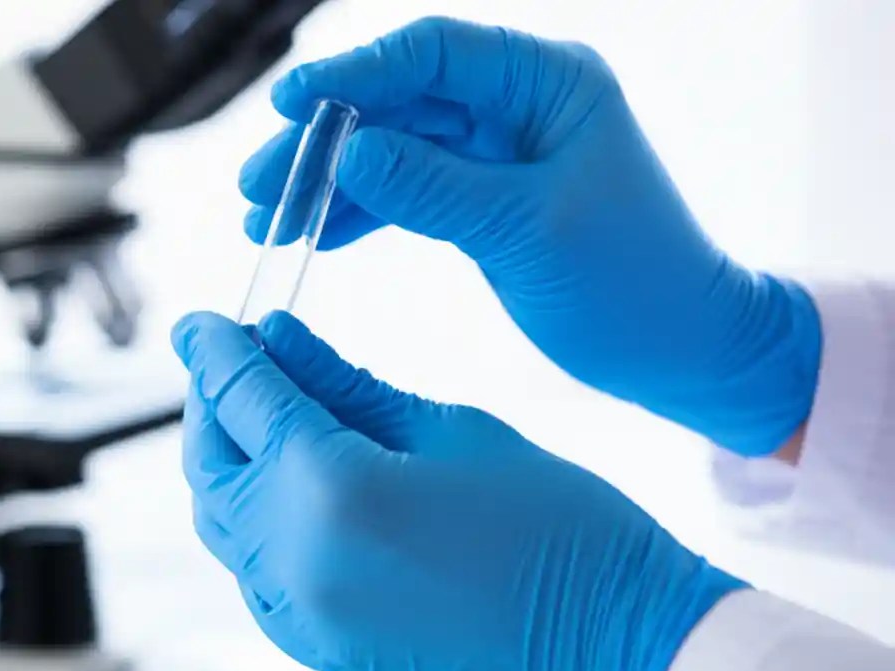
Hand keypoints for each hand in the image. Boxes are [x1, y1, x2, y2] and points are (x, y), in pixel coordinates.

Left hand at [172, 310, 744, 670]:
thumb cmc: (560, 527)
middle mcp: (295, 560)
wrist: (617, 648)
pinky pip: (253, 574)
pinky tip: (292, 489)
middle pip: (209, 465)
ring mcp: (301, 617)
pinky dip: (252, 522)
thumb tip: (279, 337)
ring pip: (220, 524)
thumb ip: (348, 383)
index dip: (216, 350)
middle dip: (212, 405)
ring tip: (264, 419)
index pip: (242, 398)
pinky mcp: (320, 651)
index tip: (199, 323)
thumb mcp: (453, 428)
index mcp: (332, 489)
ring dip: (226, 464)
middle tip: (234, 364)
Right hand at [239, 17, 820, 455]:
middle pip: (399, 101)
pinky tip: (312, 235)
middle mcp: (520, 104)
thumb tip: (347, 152)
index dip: (353, 73)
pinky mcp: (484, 197)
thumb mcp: (528, 231)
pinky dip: (360, 214)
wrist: (679, 348)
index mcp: (549, 82)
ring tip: (267, 218)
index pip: (433, 54)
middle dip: (325, 141)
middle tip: (261, 182)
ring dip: (331, 182)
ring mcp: (499, 151)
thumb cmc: (633, 282)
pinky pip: (407, 192)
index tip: (287, 107)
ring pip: (393, 150)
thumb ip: (434, 188)